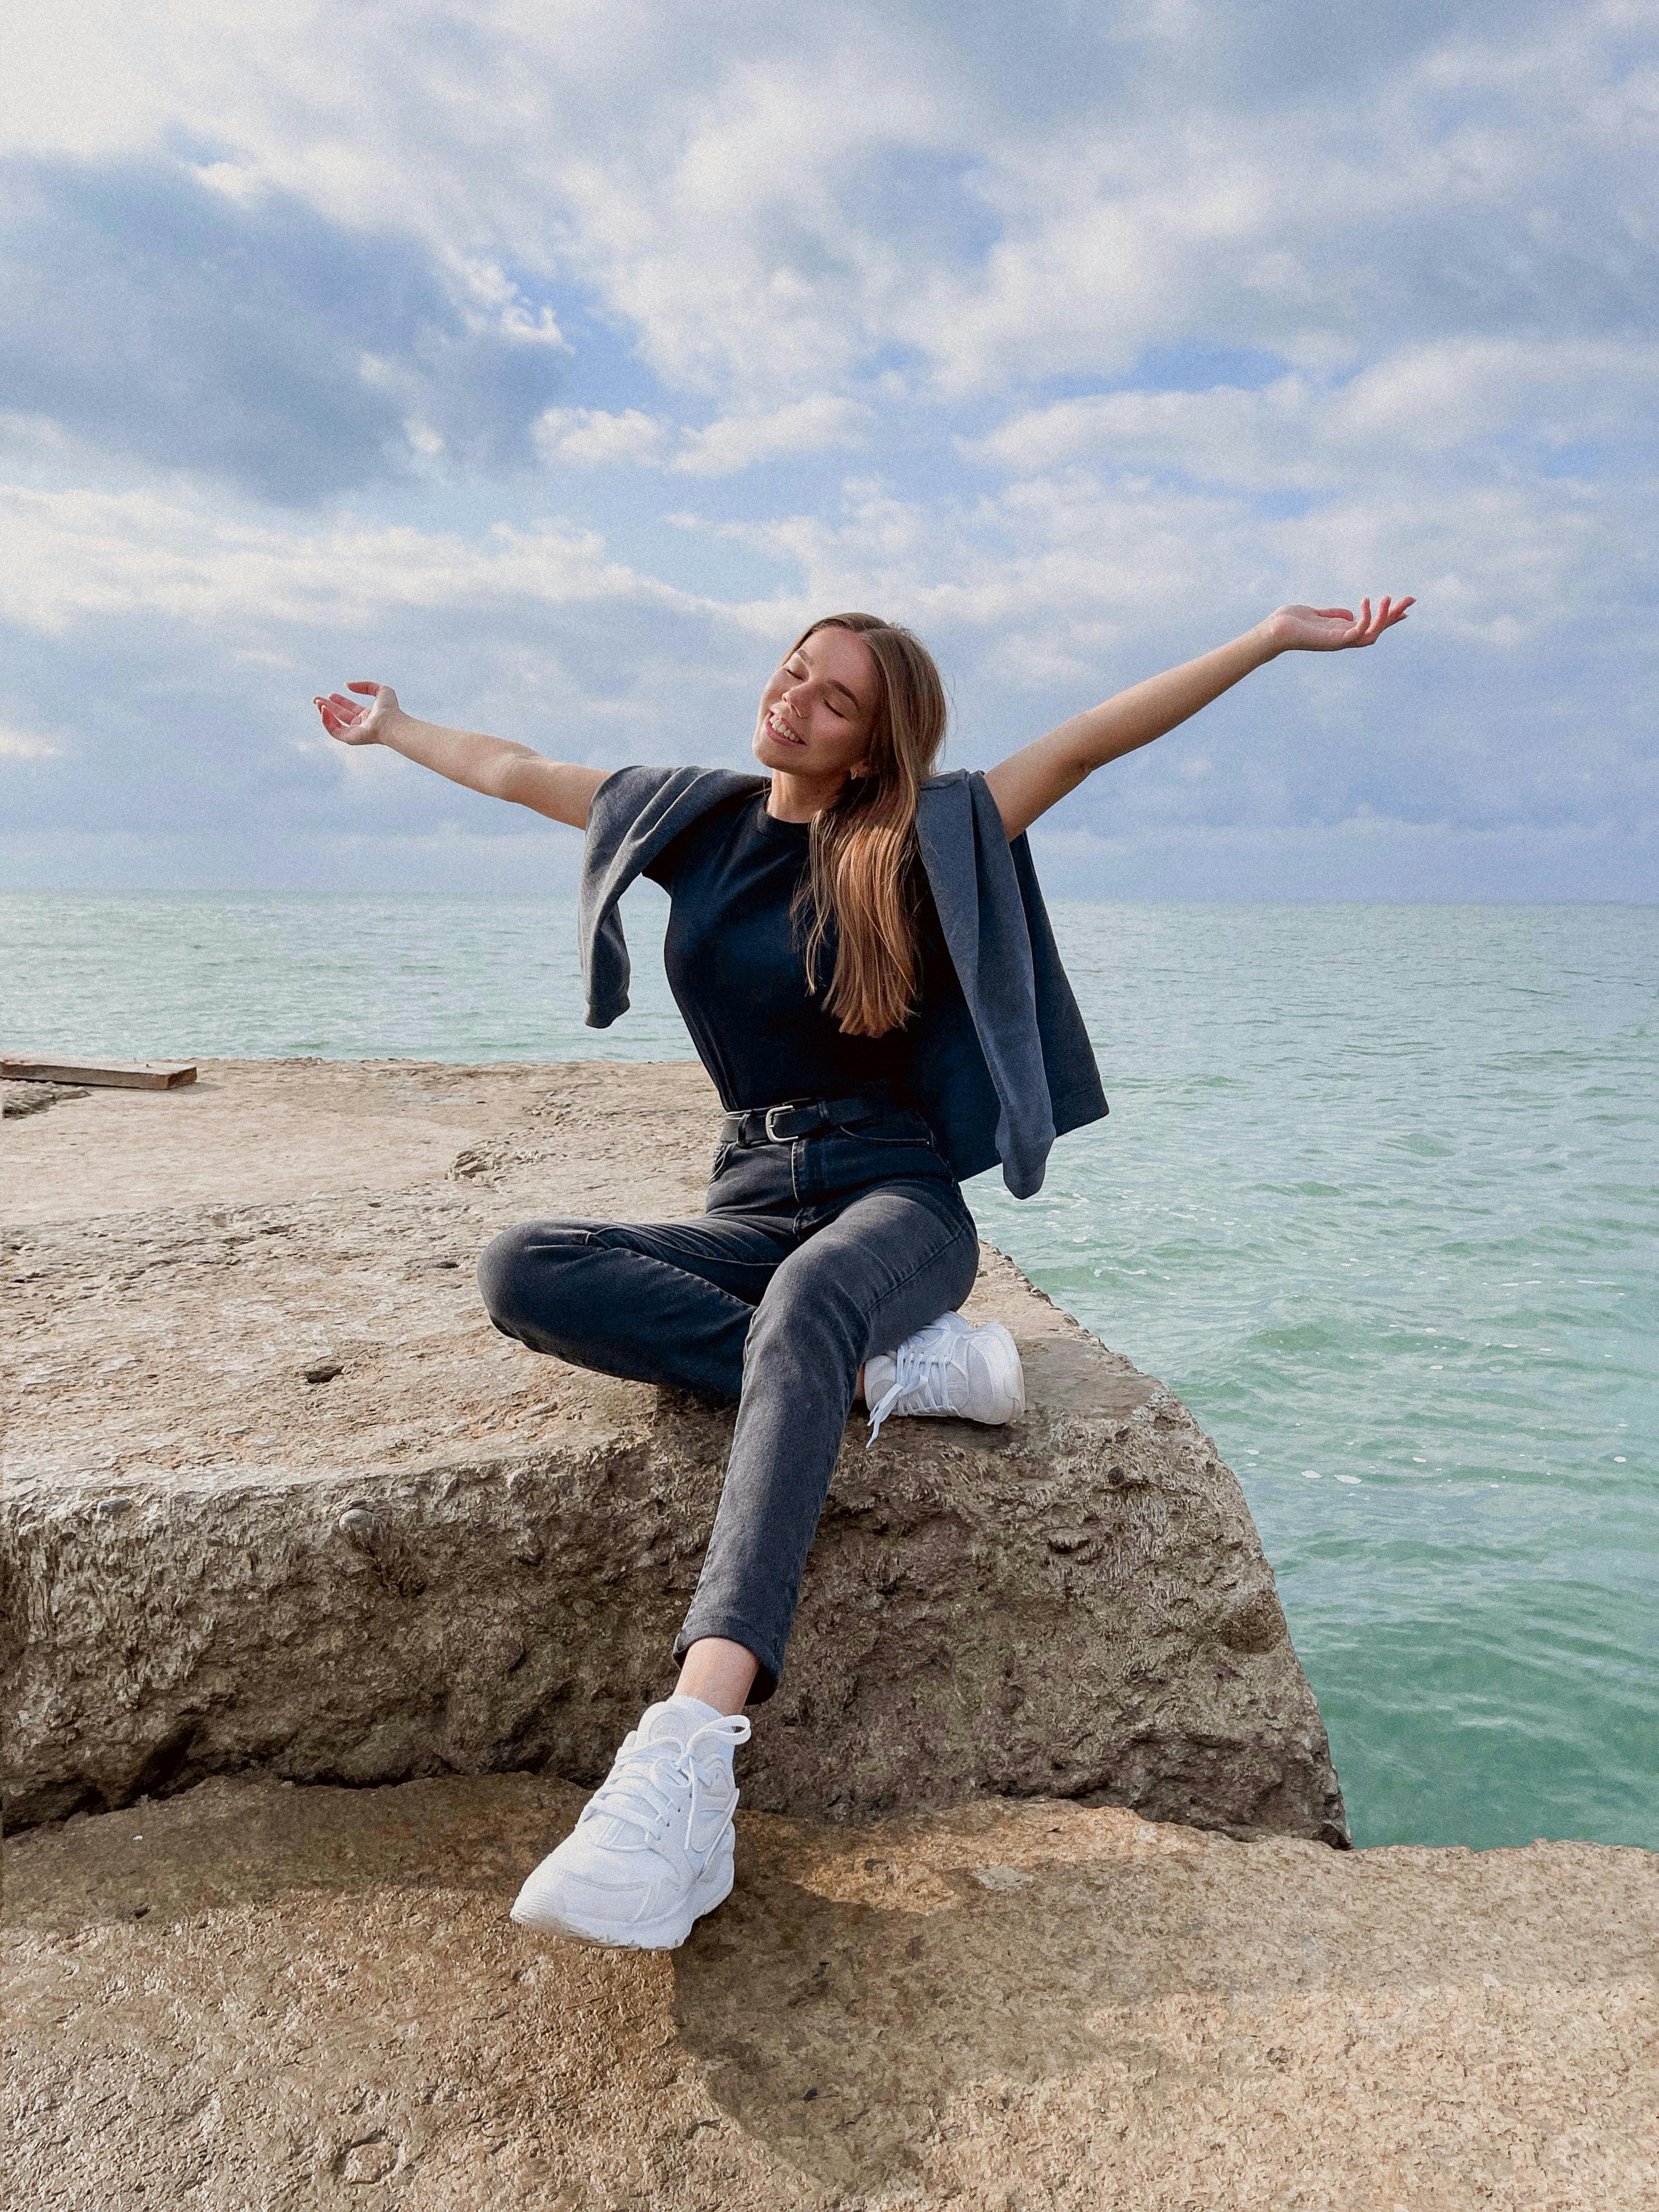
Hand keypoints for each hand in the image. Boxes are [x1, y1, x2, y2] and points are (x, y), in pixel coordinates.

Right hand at [312, 681, 402, 745]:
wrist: (390, 723)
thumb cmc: (390, 708)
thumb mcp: (380, 690)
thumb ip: (365, 685)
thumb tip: (347, 685)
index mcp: (368, 715)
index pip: (350, 708)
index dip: (339, 701)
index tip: (331, 694)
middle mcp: (360, 725)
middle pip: (340, 715)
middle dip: (328, 706)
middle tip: (316, 698)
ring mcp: (354, 732)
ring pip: (335, 723)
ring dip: (324, 713)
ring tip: (317, 702)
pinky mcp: (349, 738)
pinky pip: (334, 730)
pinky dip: (326, 720)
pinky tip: (323, 709)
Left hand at [1260, 597, 1413, 654]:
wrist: (1273, 631)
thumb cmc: (1291, 622)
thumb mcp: (1317, 614)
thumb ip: (1334, 615)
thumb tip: (1350, 614)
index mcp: (1341, 632)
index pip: (1371, 626)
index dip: (1389, 618)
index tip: (1406, 607)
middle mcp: (1344, 639)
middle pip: (1377, 630)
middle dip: (1395, 616)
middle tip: (1411, 599)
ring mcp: (1340, 642)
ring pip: (1372, 634)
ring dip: (1385, 617)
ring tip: (1390, 598)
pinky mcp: (1334, 641)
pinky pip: (1357, 631)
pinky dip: (1365, 617)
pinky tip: (1366, 601)